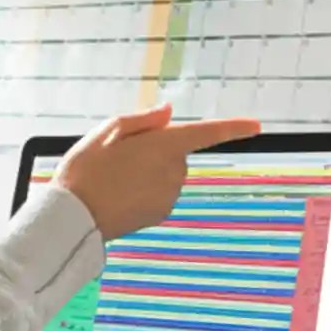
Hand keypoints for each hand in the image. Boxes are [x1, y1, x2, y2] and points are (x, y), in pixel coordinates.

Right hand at [53, 103, 260, 239]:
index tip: (256, 126)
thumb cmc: (87, 169)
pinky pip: (160, 192)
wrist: (74, 217)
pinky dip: (145, 189)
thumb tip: (169, 113)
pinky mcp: (162, 213)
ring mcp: (170, 195)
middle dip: (157, 149)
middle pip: (176, 151)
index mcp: (164, 146)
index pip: (206, 133)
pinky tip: (120, 193)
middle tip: (120, 154)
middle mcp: (174, 171)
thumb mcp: (108, 131)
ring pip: (167, 173)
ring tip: (114, 176)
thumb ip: (144, 120)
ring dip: (149, 170)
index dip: (233, 128)